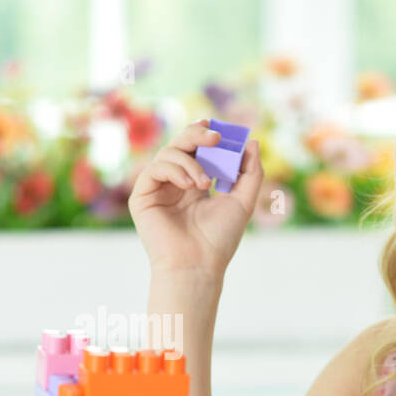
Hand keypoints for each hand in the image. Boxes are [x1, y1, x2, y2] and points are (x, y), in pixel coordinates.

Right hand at [127, 120, 263, 279]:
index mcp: (195, 184)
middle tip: (214, 137)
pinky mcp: (143, 197)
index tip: (219, 130)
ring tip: (205, 183)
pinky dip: (174, 170)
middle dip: (196, 136)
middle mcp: (175, 184)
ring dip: (190, 161)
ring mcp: (158, 189)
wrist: (198, 265)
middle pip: (180, 145)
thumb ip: (251, 172)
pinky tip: (189, 186)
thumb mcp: (243, 201)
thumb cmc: (219, 239)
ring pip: (168, 153)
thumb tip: (253, 142)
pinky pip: (155, 168)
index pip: (197, 150)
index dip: (205, 136)